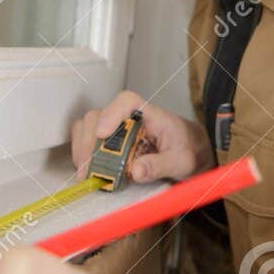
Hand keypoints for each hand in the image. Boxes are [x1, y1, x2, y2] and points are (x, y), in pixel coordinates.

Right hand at [70, 89, 213, 183]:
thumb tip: (137, 171)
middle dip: (89, 141)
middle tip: (90, 167)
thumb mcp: (182, 161)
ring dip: (82, 149)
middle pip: (99, 116)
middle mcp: (129, 118)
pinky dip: (83, 157)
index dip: (111, 113)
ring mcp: (116, 130)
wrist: (190, 154)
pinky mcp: (109, 144)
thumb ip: (161, 164)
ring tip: (87, 173)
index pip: (127, 100)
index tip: (103, 134)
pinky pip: (86, 143)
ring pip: (87, 128)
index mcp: (150, 114)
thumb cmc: (188, 150)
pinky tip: (90, 173)